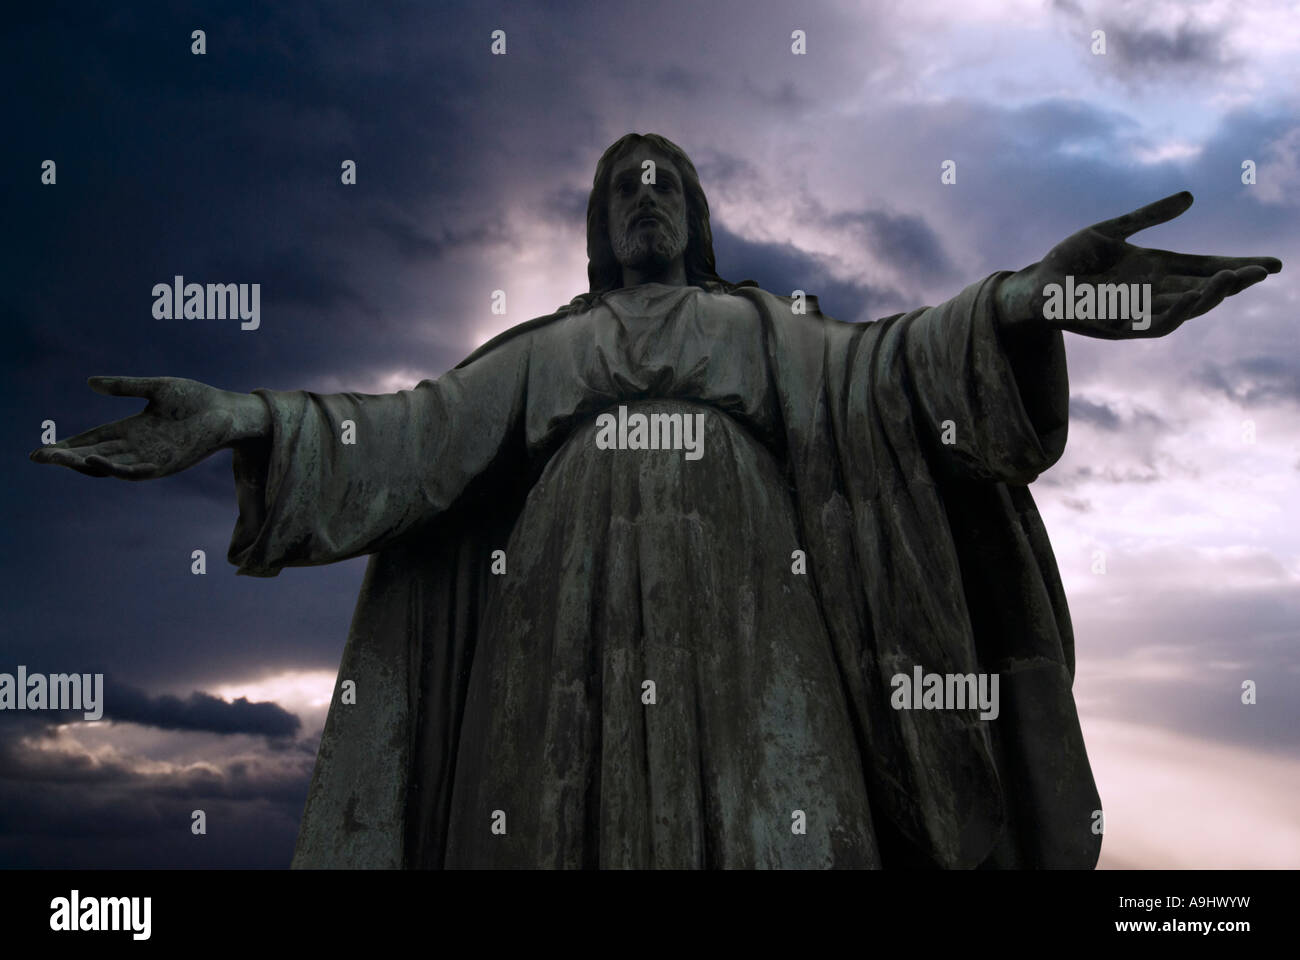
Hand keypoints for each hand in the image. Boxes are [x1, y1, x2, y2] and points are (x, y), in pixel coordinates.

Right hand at [28, 376, 263, 479]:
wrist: (228, 411)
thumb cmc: (197, 399)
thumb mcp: (155, 388)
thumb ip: (124, 387)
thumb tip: (89, 382)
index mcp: (133, 429)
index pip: (93, 439)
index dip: (69, 444)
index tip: (42, 449)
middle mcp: (138, 447)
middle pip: (95, 454)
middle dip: (67, 456)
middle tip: (39, 456)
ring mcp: (151, 457)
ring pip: (110, 465)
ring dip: (83, 463)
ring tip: (59, 458)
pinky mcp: (166, 464)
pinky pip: (135, 470)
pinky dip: (114, 467)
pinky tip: (94, 459)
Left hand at [997, 192, 1280, 338]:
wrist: (1033, 286)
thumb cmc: (1069, 261)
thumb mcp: (1111, 231)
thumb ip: (1148, 216)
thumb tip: (1191, 198)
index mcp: (1154, 270)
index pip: (1204, 268)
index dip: (1237, 266)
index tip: (1272, 264)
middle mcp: (1151, 293)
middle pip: (1202, 290)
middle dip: (1233, 282)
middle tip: (1263, 271)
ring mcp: (1136, 311)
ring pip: (1182, 310)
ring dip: (1208, 297)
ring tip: (1231, 280)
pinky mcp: (1116, 324)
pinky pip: (1150, 322)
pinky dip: (1174, 312)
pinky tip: (1194, 300)